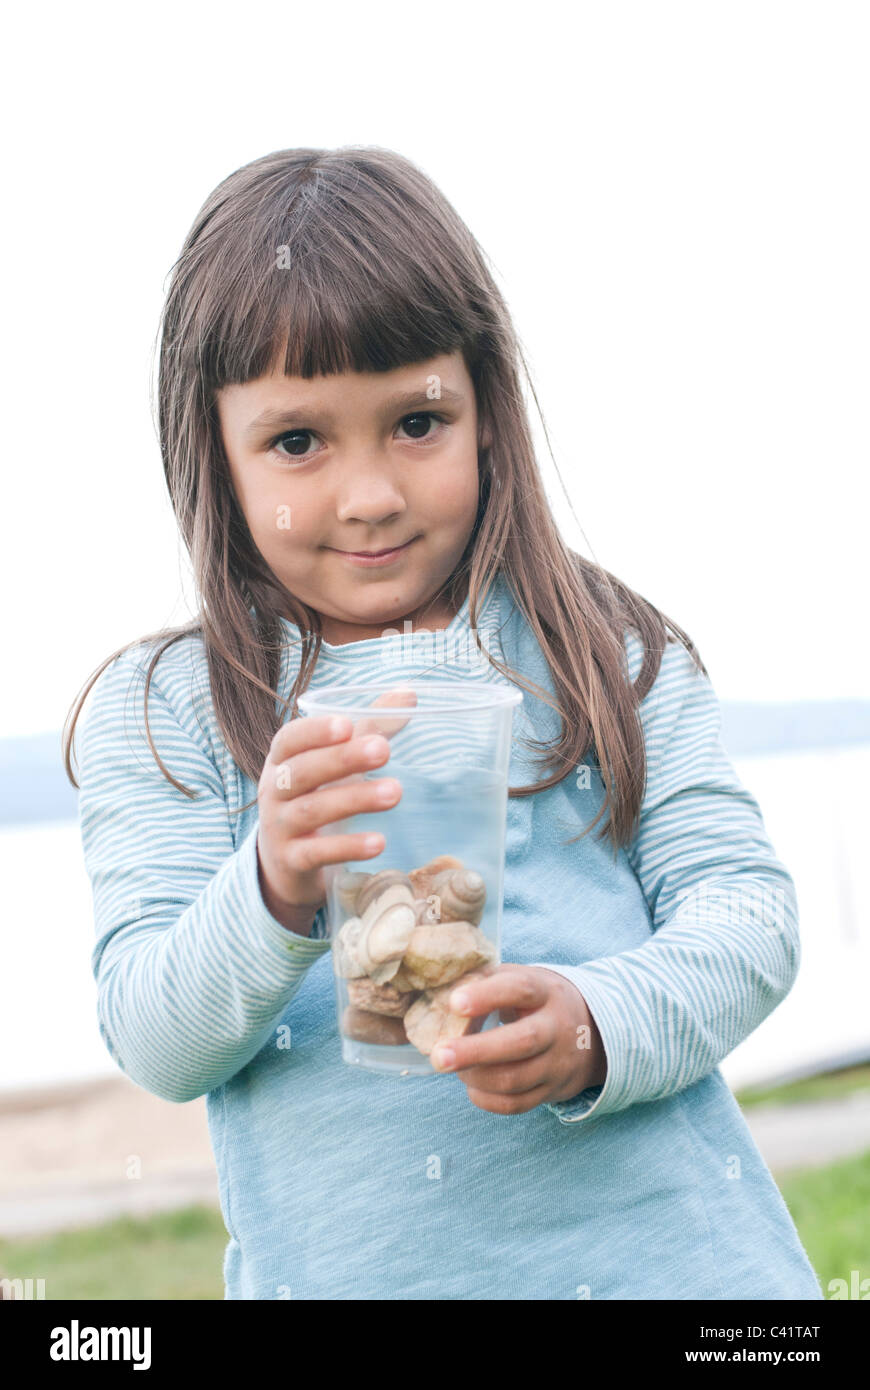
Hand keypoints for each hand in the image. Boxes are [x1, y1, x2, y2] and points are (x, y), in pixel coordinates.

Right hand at [256, 688, 416, 934]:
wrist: (286, 861)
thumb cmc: (317, 795)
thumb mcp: (336, 762)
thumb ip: (370, 728)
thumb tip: (409, 693)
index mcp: (283, 759)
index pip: (290, 739)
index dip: (315, 731)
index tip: (347, 724)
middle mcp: (274, 790)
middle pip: (303, 771)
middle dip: (342, 759)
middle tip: (383, 750)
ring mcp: (280, 827)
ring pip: (312, 810)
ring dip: (354, 800)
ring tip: (394, 792)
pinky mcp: (292, 860)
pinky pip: (317, 853)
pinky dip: (347, 847)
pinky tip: (378, 842)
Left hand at [429, 964, 607, 1114]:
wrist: (590, 1032)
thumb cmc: (535, 1001)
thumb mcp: (518, 979)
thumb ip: (482, 981)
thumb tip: (439, 997)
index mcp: (545, 991)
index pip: (520, 989)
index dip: (486, 996)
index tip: (454, 1003)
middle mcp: (556, 1028)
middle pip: (521, 1042)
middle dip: (475, 1051)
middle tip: (438, 1056)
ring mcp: (557, 1063)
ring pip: (515, 1079)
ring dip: (475, 1076)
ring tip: (451, 1064)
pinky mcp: (552, 1091)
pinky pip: (516, 1104)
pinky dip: (486, 1098)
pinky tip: (471, 1084)